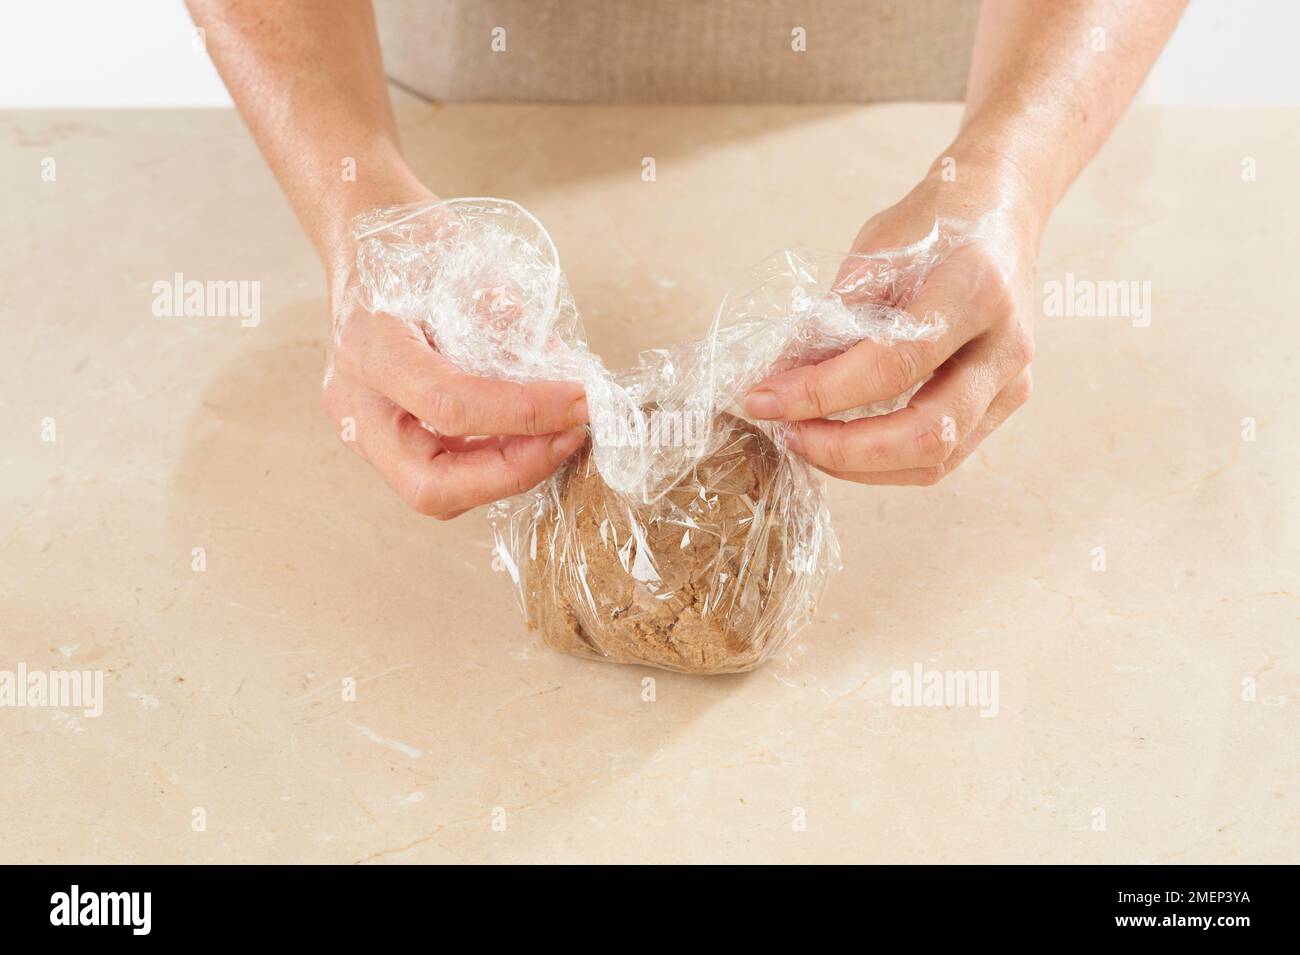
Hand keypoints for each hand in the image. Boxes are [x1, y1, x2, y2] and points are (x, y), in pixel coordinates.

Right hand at [319, 192, 587, 519]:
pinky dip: (495, 463)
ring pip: (438, 493)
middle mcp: (356, 403)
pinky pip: (445, 473)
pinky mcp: (385, 441)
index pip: (450, 404)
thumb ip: (515, 334)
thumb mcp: (467, 271)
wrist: (364, 237)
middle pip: (430, 486)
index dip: (526, 412)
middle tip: (569, 436)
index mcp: (367, 347)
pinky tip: (531, 433)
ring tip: (558, 431)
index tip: (582, 400)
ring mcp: (364, 429)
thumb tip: (573, 381)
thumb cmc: (413, 245)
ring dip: (509, 472)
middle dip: (512, 473)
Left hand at [743, 157, 1038, 485]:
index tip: (764, 399)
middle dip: (843, 449)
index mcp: (976, 291)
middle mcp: (1005, 346)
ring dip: (859, 464)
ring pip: (935, 460)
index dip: (821, 393)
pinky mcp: (1004, 404)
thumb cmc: (934, 224)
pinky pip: (942, 457)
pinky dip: (884, 462)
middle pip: (926, 433)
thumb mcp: (875, 251)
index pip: (893, 364)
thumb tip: (778, 379)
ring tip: (805, 439)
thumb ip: (832, 317)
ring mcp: (1012, 382)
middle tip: (786, 433)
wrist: (1001, 210)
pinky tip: (840, 442)